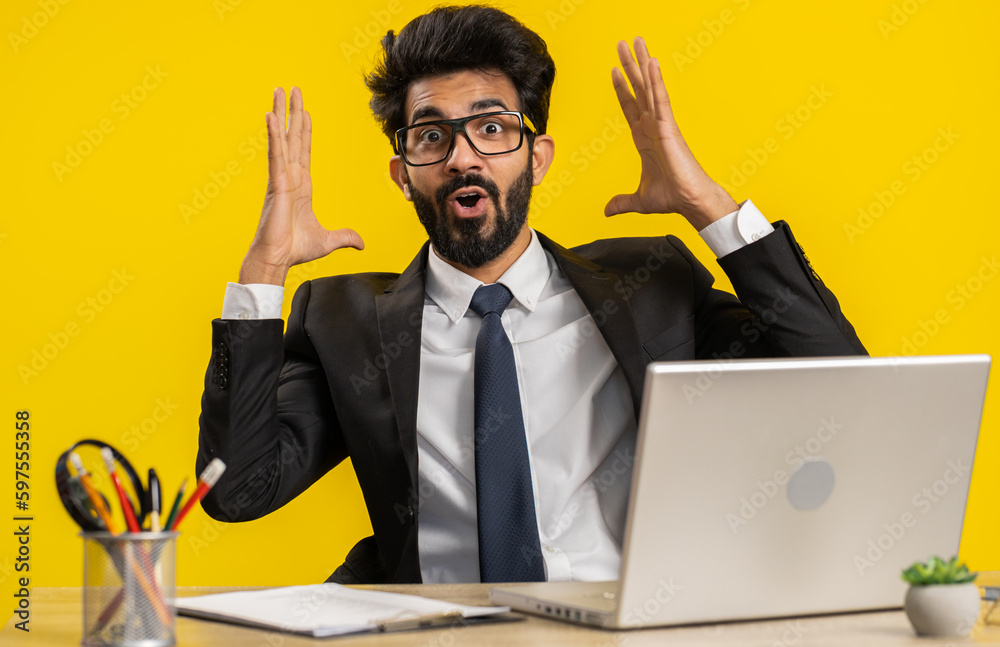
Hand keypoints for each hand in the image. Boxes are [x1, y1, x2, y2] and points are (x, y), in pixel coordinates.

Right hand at [240, 86, 363, 284]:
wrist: (278, 259)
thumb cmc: (294, 249)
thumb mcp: (328, 240)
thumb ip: (345, 237)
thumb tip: (361, 243)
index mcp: (301, 185)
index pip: (303, 150)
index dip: (304, 130)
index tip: (303, 111)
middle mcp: (290, 176)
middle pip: (292, 136)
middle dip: (292, 112)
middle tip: (290, 89)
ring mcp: (282, 178)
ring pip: (283, 138)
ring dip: (281, 113)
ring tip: (279, 91)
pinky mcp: (277, 184)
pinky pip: (276, 154)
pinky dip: (274, 135)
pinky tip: (272, 116)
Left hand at [605, 37, 737, 230]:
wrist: (688, 201)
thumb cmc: (672, 197)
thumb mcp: (639, 200)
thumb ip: (622, 201)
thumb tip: (607, 210)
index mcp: (645, 138)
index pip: (630, 107)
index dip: (621, 89)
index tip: (614, 72)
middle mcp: (652, 126)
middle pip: (638, 90)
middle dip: (630, 67)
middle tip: (623, 44)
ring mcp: (661, 123)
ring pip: (648, 88)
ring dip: (641, 64)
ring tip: (636, 42)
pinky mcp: (669, 126)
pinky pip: (660, 99)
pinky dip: (655, 80)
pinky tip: (650, 62)